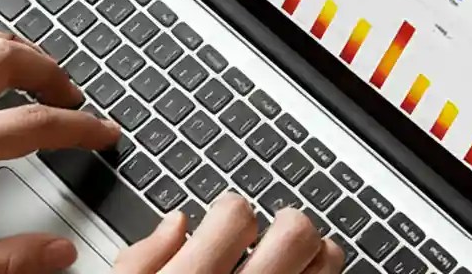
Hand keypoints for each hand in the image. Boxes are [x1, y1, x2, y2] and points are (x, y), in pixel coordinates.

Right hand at [115, 192, 344, 273]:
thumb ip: (141, 259)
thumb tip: (176, 224)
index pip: (236, 214)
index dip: (231, 209)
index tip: (229, 220)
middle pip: (297, 233)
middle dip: (288, 223)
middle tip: (277, 231)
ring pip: (329, 263)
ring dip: (318, 253)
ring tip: (300, 259)